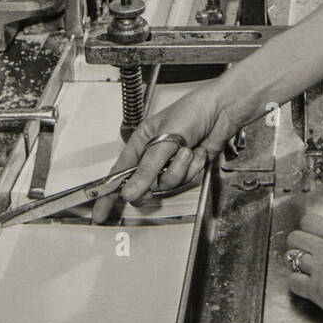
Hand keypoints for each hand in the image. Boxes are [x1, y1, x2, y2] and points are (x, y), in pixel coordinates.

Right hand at [90, 79, 244, 221]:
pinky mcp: (189, 167)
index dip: (108, 193)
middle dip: (157, 181)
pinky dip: (195, 166)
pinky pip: (186, 180)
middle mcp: (154, 154)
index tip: (99, 212)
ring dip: (181, 168)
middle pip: (144, 184)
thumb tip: (130, 191)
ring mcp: (171, 162)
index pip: (120, 172)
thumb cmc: (193, 111)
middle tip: (166, 171)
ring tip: (189, 150)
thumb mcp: (165, 140)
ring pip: (168, 184)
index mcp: (141, 142)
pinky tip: (199, 151)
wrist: (223, 110)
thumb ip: (148, 169)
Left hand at [285, 212, 322, 322]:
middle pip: (296, 237)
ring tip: (305, 273)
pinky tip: (307, 288)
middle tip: (304, 256)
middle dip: (298, 246)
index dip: (307, 231)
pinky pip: (293, 281)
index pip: (309, 221)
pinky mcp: (318, 291)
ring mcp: (322, 269)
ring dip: (297, 265)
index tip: (310, 238)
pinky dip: (297, 284)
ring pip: (292, 257)